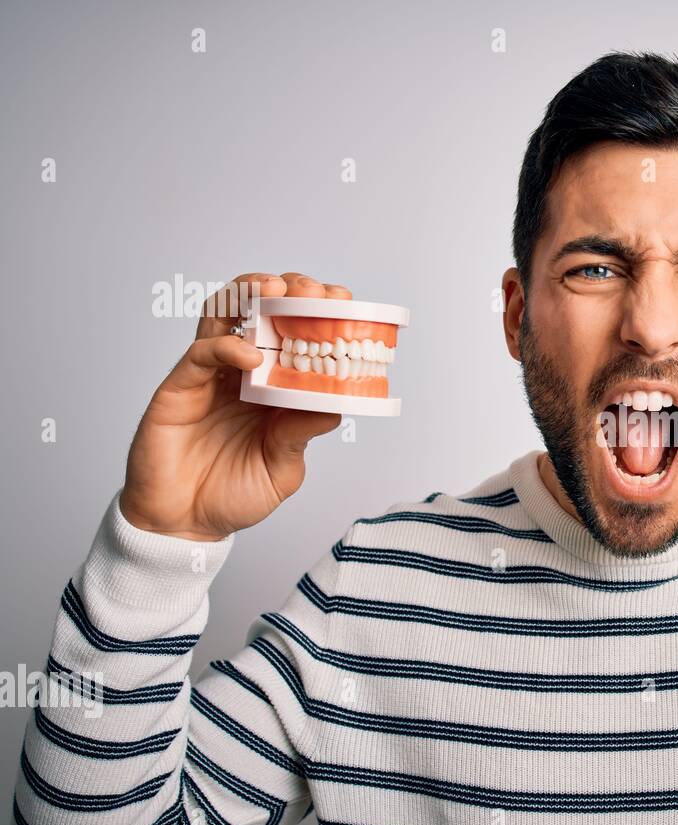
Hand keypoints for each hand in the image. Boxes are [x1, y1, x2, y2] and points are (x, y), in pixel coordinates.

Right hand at [119, 272, 350, 540]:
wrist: (183, 527)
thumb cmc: (230, 496)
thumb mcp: (282, 468)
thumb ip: (301, 435)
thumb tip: (335, 405)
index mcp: (272, 388)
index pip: (295, 336)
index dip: (318, 314)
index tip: (344, 302)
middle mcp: (240, 373)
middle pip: (260, 311)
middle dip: (288, 291)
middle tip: (313, 290)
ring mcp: (208, 376)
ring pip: (224, 315)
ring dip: (250, 293)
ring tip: (277, 289)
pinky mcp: (179, 388)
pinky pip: (201, 352)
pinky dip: (226, 345)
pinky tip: (250, 355)